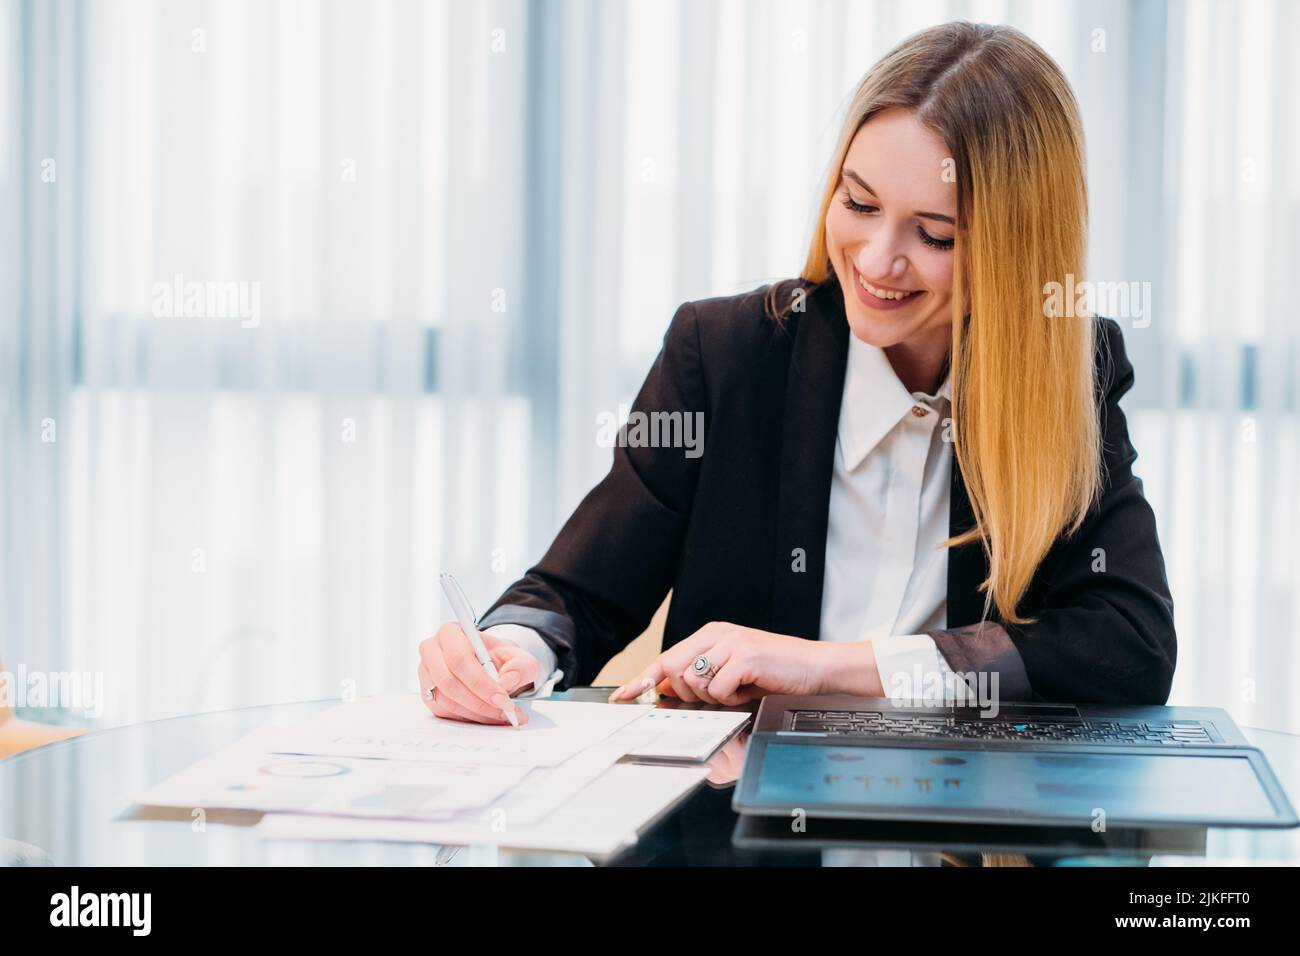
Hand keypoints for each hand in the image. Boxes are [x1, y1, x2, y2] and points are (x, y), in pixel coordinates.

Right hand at [417, 623, 541, 724]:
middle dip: (480, 702)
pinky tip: (489, 717)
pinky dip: (470, 719)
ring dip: (477, 713)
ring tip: (503, 716)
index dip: (481, 682)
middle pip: (449, 683)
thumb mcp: (520, 656)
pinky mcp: (428, 696)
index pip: (460, 659)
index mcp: (451, 633)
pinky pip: (445, 713)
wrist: (492, 665)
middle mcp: (432, 652)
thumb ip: (521, 666)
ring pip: (447, 701)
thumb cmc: (501, 658)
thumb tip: (506, 681)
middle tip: (505, 711)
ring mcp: (426, 675)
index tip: (503, 699)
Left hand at [608, 622, 859, 705]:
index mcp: (711, 634)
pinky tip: (748, 690)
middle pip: (674, 669)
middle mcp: (717, 634)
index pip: (667, 657)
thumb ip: (702, 676)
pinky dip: (732, 699)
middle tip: (717, 694)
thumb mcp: (733, 672)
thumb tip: (668, 692)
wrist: (815, 666)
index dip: (644, 678)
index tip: (626, 695)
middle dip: (688, 692)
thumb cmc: (775, 671)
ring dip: (715, 696)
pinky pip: (718, 689)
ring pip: (694, 681)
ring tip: (738, 689)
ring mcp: (731, 643)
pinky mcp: (745, 657)